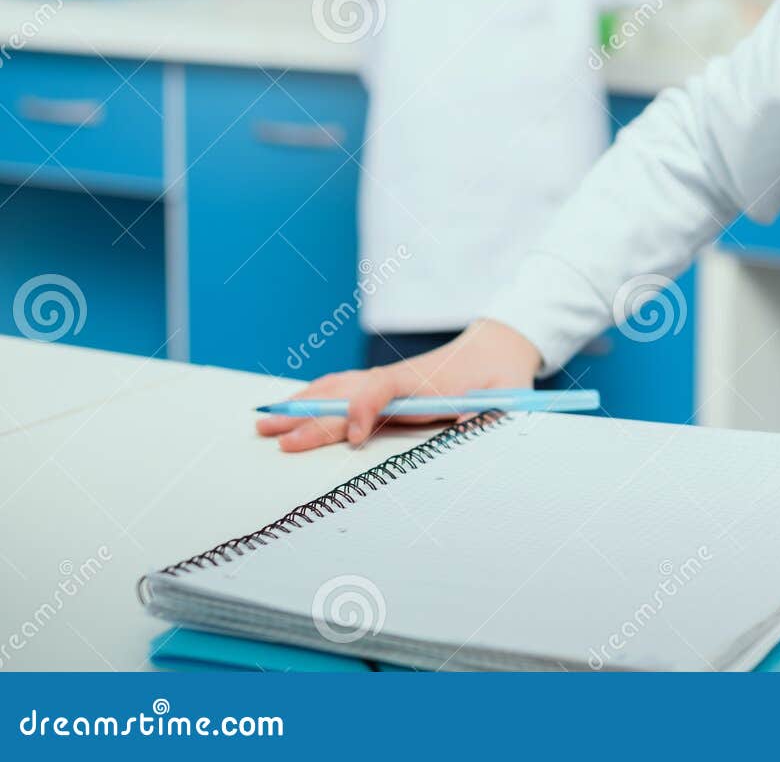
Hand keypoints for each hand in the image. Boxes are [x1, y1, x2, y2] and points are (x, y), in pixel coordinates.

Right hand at [256, 319, 543, 451]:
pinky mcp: (387, 387)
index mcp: (424, 381)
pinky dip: (316, 398)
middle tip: (276, 436)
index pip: (381, 390)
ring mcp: (389, 382)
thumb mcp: (506, 394)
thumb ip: (489, 410)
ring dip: (302, 405)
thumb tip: (466, 422)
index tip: (353, 438)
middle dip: (310, 416)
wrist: (498, 350)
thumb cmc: (502, 377)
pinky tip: (295, 407)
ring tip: (266, 421)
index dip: (362, 411)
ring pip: (337, 390)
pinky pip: (344, 390)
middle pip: (345, 394)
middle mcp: (398, 379)